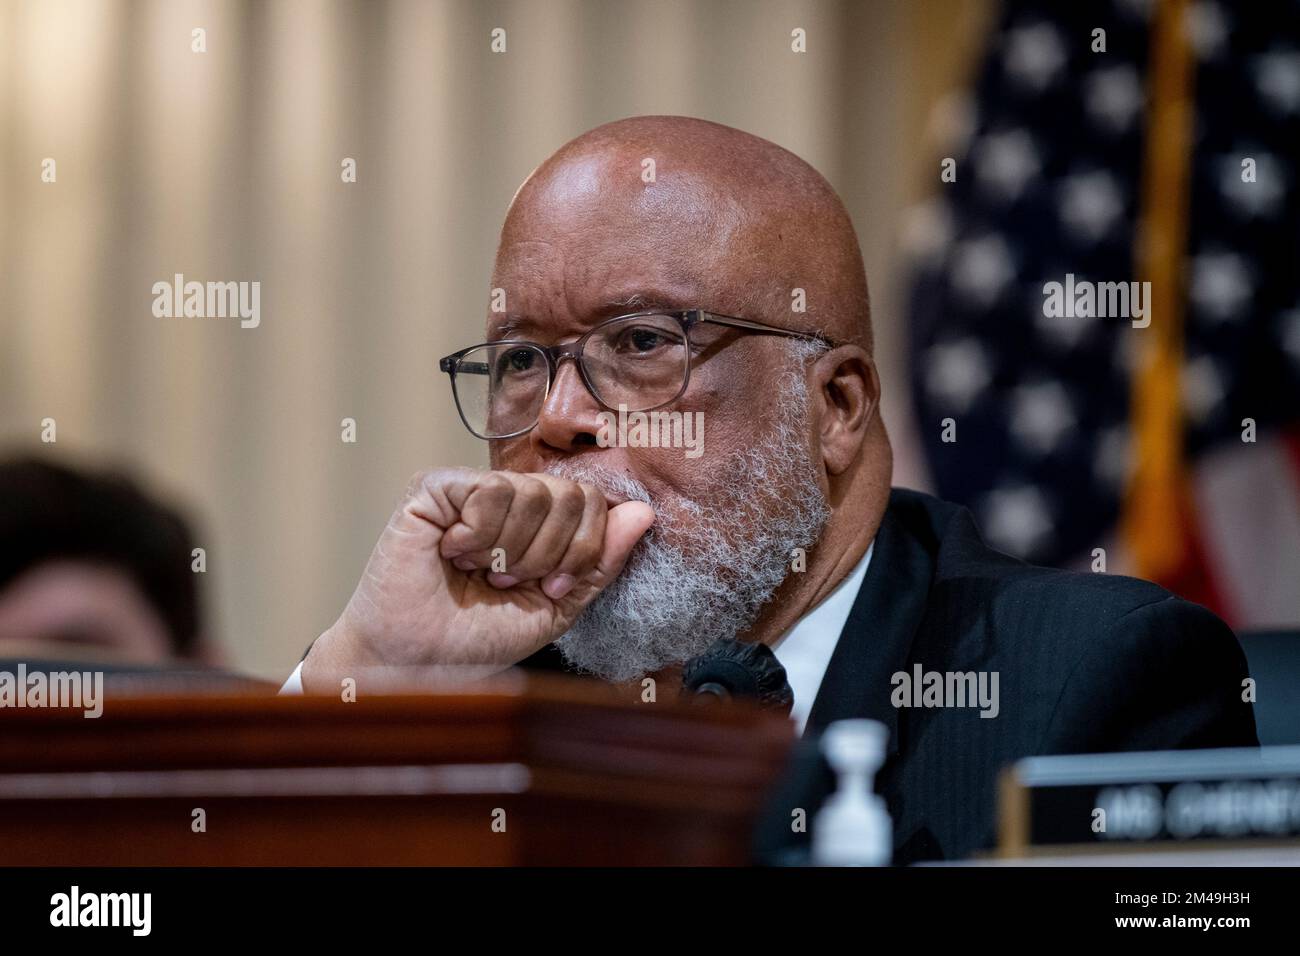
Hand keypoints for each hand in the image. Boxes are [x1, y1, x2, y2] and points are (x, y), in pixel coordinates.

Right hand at [301, 468, 654, 691]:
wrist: (419, 663)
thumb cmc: (479, 638)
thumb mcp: (557, 606)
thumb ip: (600, 562)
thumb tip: (644, 512)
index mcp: (542, 523)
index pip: (594, 501)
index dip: (581, 549)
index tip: (550, 586)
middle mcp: (510, 498)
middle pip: (570, 494)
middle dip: (549, 553)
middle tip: (507, 580)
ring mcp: (472, 489)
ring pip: (532, 494)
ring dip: (509, 551)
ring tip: (479, 571)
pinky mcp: (435, 488)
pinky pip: (489, 493)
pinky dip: (477, 538)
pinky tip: (451, 555)